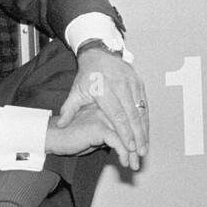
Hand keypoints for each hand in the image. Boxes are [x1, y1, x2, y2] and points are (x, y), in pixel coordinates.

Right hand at [45, 104, 136, 168]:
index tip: (137, 155)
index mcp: (106, 110)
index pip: (126, 125)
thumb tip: (124, 145)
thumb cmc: (71, 137)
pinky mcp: (98, 127)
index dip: (134, 141)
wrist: (52, 136)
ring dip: (131, 153)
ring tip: (133, 165)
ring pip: (126, 136)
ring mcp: (103, 117)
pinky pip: (117, 141)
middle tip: (138, 163)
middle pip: (128, 130)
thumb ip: (108, 136)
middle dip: (135, 149)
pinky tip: (124, 162)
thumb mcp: (94, 137)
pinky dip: (123, 153)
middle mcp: (107, 111)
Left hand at [57, 48, 147, 169]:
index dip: (124, 131)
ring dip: (144, 130)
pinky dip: (145, 120)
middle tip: (141, 153)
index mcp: (104, 88)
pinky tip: (145, 133)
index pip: (117, 114)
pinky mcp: (139, 83)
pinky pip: (144, 105)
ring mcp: (132, 83)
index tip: (129, 146)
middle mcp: (120, 85)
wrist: (100, 53)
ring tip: (145, 147)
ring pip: (141, 111)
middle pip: (132, 115)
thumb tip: (60, 125)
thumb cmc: (88, 75)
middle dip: (138, 136)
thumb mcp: (76, 90)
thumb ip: (69, 109)